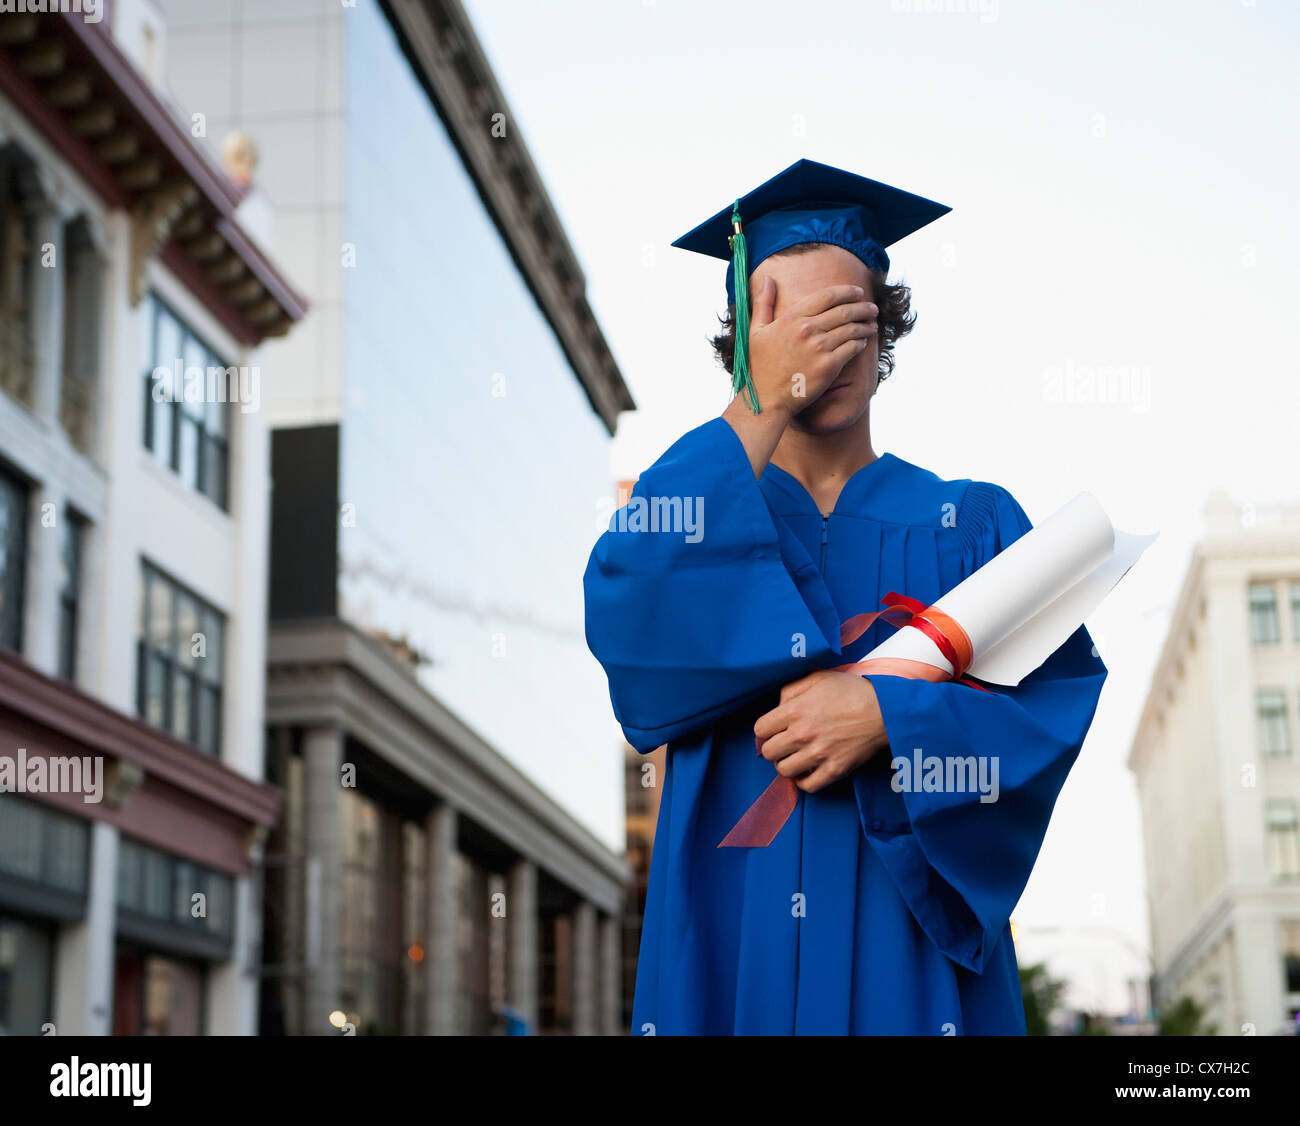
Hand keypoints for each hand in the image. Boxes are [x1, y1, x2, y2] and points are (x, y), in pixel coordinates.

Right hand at [747, 277, 877, 416]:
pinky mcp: (829, 366)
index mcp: (792, 317)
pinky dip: (861, 343)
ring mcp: (820, 347)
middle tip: (872, 309)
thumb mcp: (755, 330)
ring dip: (866, 325)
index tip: (857, 292)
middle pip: (845, 310)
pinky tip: (864, 342)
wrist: (766, 398)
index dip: (847, 291)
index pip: (827, 296)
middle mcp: (808, 329)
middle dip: (863, 307)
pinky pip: (852, 348)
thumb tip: (767, 278)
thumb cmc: (759, 366)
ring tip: (872, 324)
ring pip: (852, 329)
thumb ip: (764, 302)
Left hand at [753, 669, 888, 792]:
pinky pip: (808, 786)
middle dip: (774, 747)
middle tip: (785, 744)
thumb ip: (791, 689)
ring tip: (796, 757)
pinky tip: (807, 771)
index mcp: (795, 710)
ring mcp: (818, 754)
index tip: (774, 730)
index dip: (766, 729)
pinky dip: (803, 781)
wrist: (885, 710)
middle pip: (768, 752)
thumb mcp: (819, 678)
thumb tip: (778, 706)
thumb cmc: (852, 691)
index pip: (760, 729)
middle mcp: (802, 734)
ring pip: (784, 770)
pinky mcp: (834, 770)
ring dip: (786, 764)